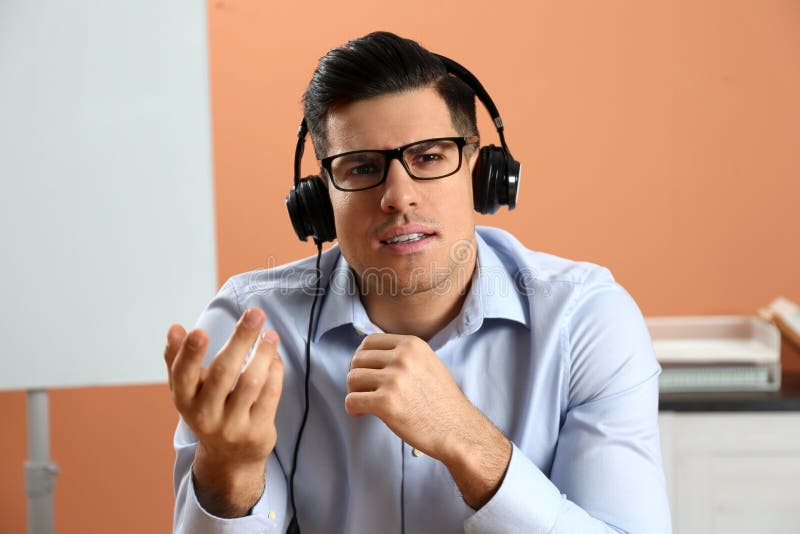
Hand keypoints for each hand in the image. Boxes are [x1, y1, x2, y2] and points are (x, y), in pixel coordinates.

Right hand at [164, 307, 283, 516]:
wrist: (230, 458)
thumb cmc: (209, 409)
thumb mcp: (188, 390)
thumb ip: (178, 359)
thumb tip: (175, 328)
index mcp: (185, 400)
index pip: (182, 376)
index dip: (188, 354)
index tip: (198, 331)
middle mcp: (206, 415)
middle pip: (223, 372)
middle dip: (240, 339)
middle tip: (255, 313)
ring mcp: (233, 426)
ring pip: (251, 382)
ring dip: (263, 353)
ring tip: (270, 334)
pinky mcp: (257, 432)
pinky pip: (270, 395)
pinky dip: (275, 372)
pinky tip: (275, 357)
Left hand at [345, 333, 510, 507]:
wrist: (457, 430)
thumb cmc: (442, 402)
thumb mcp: (428, 363)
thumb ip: (404, 355)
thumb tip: (369, 354)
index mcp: (412, 345)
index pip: (369, 341)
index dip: (363, 358)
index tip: (367, 373)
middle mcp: (402, 357)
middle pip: (358, 359)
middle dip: (358, 377)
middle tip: (365, 391)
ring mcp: (394, 379)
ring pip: (352, 378)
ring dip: (354, 392)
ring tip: (365, 404)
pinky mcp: (386, 403)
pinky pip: (351, 400)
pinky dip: (352, 408)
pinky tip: (362, 414)